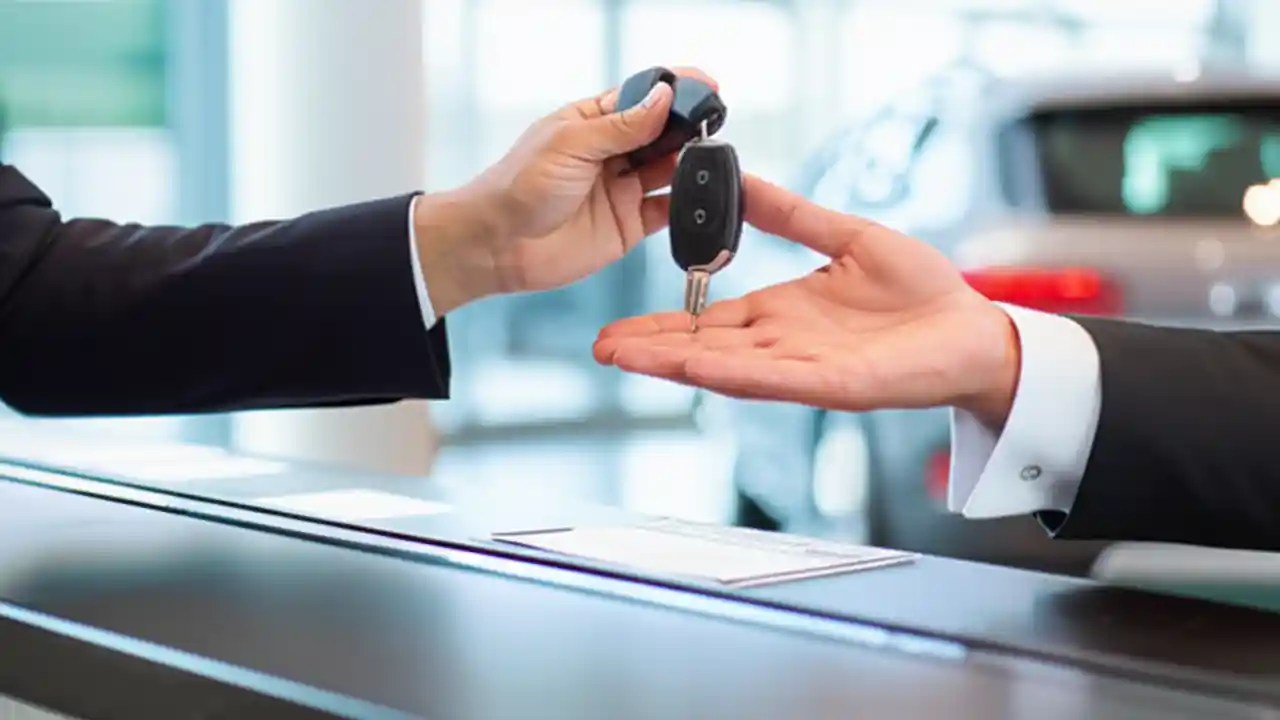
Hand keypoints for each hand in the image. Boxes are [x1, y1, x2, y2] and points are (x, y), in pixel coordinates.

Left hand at [413, 67, 716, 315]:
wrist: (498, 246)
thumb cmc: (519, 186)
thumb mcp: (571, 144)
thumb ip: (622, 125)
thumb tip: (664, 96)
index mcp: (594, 122)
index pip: (643, 97)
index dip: (676, 90)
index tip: (707, 87)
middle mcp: (612, 153)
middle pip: (664, 134)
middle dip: (690, 128)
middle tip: (712, 127)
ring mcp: (623, 189)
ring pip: (671, 171)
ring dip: (692, 165)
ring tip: (709, 161)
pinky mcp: (629, 225)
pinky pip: (668, 212)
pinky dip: (688, 207)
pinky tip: (701, 199)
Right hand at [593, 175, 1021, 427]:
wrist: (975, 327)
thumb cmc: (921, 293)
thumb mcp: (848, 237)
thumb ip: (793, 215)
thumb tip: (745, 180)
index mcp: (782, 315)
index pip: (708, 324)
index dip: (662, 328)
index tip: (618, 331)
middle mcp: (785, 347)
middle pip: (704, 352)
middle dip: (651, 353)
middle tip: (601, 351)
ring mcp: (807, 370)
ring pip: (728, 370)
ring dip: (677, 366)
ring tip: (628, 360)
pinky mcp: (838, 385)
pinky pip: (779, 379)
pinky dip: (736, 374)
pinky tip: (699, 369)